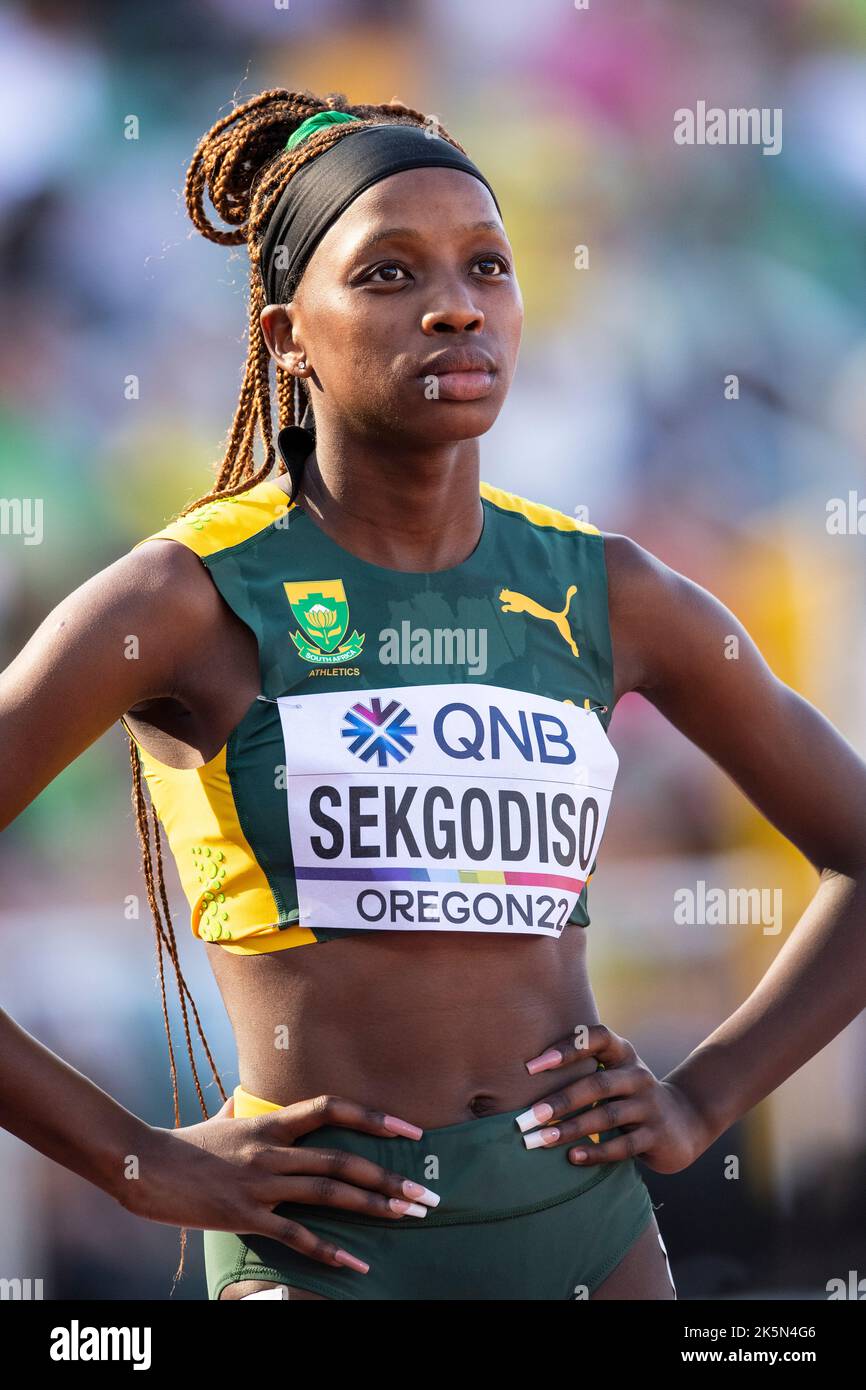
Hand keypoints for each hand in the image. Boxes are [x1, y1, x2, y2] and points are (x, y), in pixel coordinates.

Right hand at [118, 1093, 440, 1274]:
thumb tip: (251, 1096)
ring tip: (409, 1216)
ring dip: (374, 1206)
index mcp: (271, 1122)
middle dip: (390, 1177)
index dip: (375, 1117)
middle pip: (343, 1159)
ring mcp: (261, 1183)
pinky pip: (296, 1236)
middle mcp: (272, 1149)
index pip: (333, 1108)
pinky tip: (357, 1263)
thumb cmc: (187, 1143)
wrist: (145, 1167)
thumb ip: (246, 1108)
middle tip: (426, 1193)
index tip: (412, 1130)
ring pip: (329, 1192)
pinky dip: (330, 1251)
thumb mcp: (224, 1117)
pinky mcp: (246, 1216)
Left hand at [517, 1023, 710, 1174]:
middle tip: (527, 1117)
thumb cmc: (629, 1094)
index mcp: (623, 1054)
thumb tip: (521, 1078)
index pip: (596, 1038)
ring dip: (570, 1129)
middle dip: (558, 1101)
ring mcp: (649, 1105)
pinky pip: (623, 1145)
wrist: (683, 1121)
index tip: (532, 1066)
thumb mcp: (612, 1073)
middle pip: (596, 1084)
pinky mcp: (655, 1135)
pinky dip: (596, 1152)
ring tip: (540, 1141)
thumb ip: (581, 1070)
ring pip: (606, 1116)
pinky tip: (573, 1157)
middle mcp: (637, 1075)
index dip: (566, 1048)